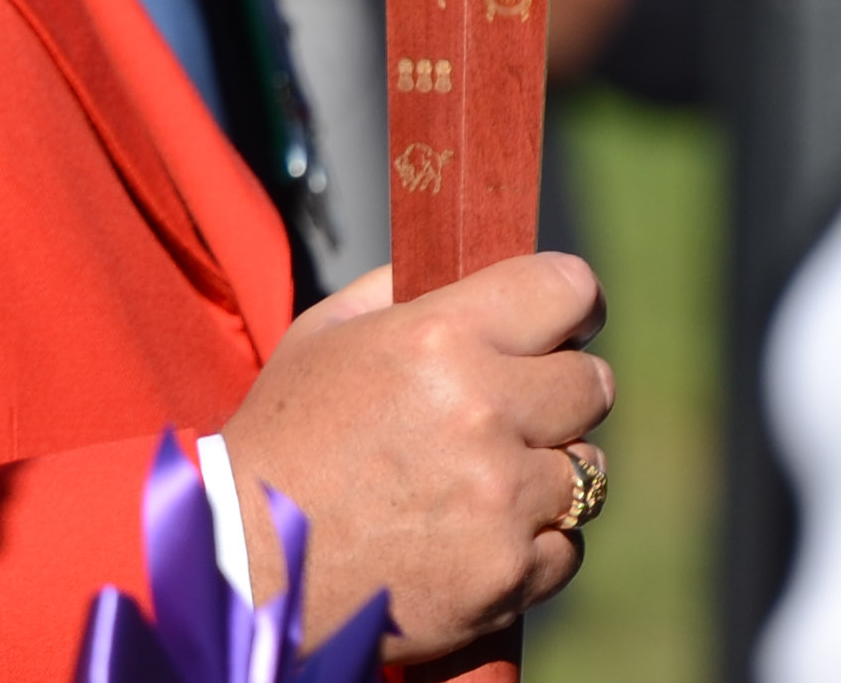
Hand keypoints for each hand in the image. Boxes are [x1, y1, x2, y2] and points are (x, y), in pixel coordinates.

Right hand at [212, 252, 612, 655]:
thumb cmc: (280, 443)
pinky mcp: (507, 573)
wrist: (247, 567)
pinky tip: (478, 538)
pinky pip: (567, 549)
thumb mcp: (323, 335)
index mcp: (439, 337)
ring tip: (488, 483)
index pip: (568, 289)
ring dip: (548, 474)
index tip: (566, 322)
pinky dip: (534, 546)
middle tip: (517, 411)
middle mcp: (482, 411)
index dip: (573, 304)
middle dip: (562, 393)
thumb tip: (471, 267)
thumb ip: (401, 287)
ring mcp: (500, 498)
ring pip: (587, 473)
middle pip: (594, 384)